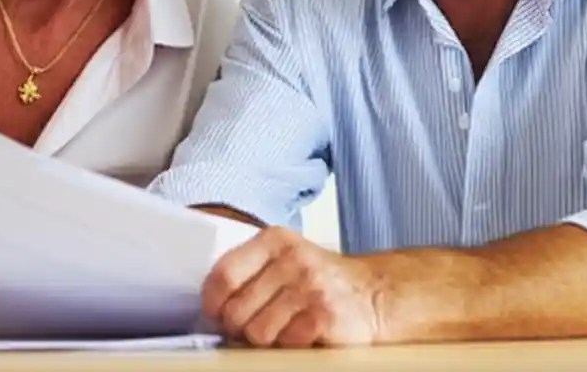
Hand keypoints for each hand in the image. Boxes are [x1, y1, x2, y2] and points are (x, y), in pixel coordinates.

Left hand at [202, 227, 383, 347]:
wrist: (375, 295)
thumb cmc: (321, 281)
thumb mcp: (284, 259)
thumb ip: (249, 272)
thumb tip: (211, 306)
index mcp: (274, 241)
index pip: (224, 274)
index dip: (213, 303)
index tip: (217, 314)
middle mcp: (292, 259)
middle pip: (236, 310)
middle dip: (239, 328)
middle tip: (253, 327)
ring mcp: (309, 287)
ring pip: (257, 333)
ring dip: (266, 339)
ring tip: (282, 328)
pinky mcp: (323, 315)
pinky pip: (286, 343)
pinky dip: (290, 345)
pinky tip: (302, 333)